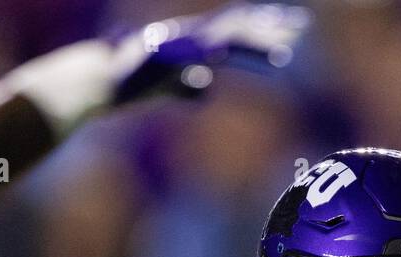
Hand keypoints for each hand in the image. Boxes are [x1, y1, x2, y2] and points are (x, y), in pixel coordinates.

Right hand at [110, 3, 311, 105]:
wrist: (98, 82)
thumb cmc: (127, 84)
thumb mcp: (167, 87)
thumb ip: (187, 87)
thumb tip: (207, 89)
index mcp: (191, 40)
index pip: (234, 29)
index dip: (262, 26)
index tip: (290, 27)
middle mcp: (190, 34)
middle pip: (238, 25)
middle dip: (270, 24)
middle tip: (302, 24)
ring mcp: (182, 42)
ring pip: (229, 36)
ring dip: (259, 42)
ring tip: (287, 53)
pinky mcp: (174, 54)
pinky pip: (211, 53)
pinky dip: (238, 54)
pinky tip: (265, 59)